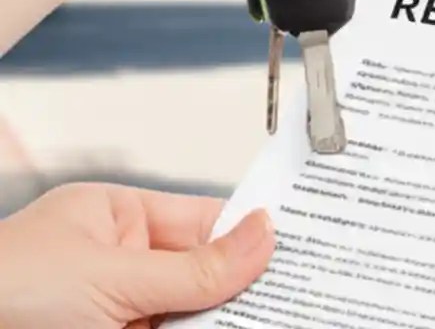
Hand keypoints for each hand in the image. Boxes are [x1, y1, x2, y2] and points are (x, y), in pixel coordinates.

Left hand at [0, 183, 273, 328]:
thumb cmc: (0, 295)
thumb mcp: (109, 278)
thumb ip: (194, 268)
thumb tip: (264, 236)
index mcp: (111, 218)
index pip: (201, 221)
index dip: (251, 233)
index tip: (302, 243)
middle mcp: (114, 264)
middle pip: (203, 275)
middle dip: (244, 287)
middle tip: (299, 294)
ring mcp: (112, 312)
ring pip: (192, 316)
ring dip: (227, 318)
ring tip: (278, 311)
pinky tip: (233, 325)